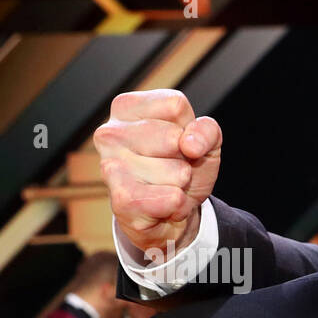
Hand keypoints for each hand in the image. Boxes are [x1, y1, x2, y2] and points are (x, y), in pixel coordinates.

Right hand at [94, 89, 221, 256]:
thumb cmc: (182, 166)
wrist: (171, 212)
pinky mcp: (121, 199)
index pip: (175, 105)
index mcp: (126, 108)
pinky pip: (170, 198)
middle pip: (174, 138)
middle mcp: (109, 133)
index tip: (180, 142)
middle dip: (186, 159)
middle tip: (172, 169)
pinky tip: (164, 204)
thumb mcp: (205, 142)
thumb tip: (190, 145)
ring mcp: (110, 166)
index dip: (190, 129)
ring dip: (182, 185)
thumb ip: (207, 131)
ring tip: (166, 187)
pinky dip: (179, 205)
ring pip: (176, 172)